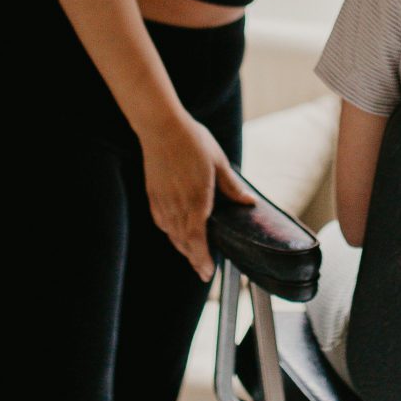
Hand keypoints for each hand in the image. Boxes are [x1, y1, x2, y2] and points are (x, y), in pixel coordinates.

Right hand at [142, 112, 252, 280]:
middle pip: (184, 243)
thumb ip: (231, 186)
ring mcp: (163, 201)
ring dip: (183, 248)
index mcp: (196, 199)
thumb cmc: (192, 141)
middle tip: (204, 272)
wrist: (161, 127)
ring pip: (172, 235)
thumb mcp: (219, 161)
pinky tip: (177, 234)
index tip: (209, 273)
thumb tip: (248, 202)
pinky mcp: (153, 196)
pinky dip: (171, 233)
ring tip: (194, 257)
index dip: (203, 259)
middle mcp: (177, 205)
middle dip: (195, 259)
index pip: (198, 239)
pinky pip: (162, 223)